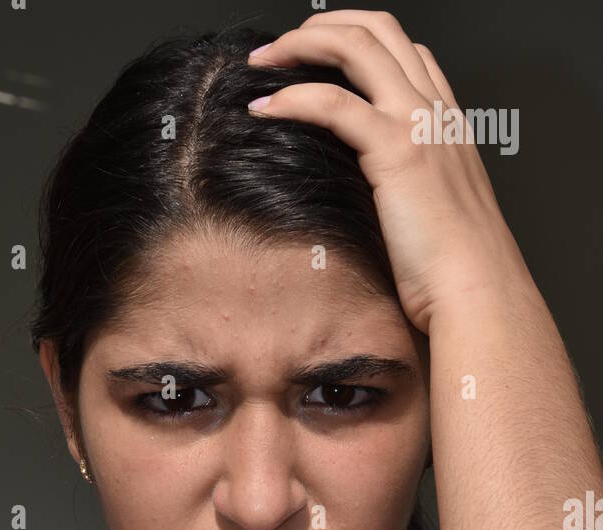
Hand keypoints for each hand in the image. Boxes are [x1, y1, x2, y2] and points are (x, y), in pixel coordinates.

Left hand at [247, 10, 529, 331]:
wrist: (477, 291)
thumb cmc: (453, 273)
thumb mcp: (431, 217)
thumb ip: (405, 190)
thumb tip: (367, 200)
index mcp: (446, 124)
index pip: (406, 53)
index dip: (358, 41)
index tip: (316, 58)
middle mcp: (434, 112)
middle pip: (378, 30)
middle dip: (322, 27)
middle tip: (280, 49)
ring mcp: (418, 124)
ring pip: (356, 47)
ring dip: (301, 45)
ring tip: (263, 64)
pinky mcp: (396, 151)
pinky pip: (334, 104)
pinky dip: (293, 98)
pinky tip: (264, 109)